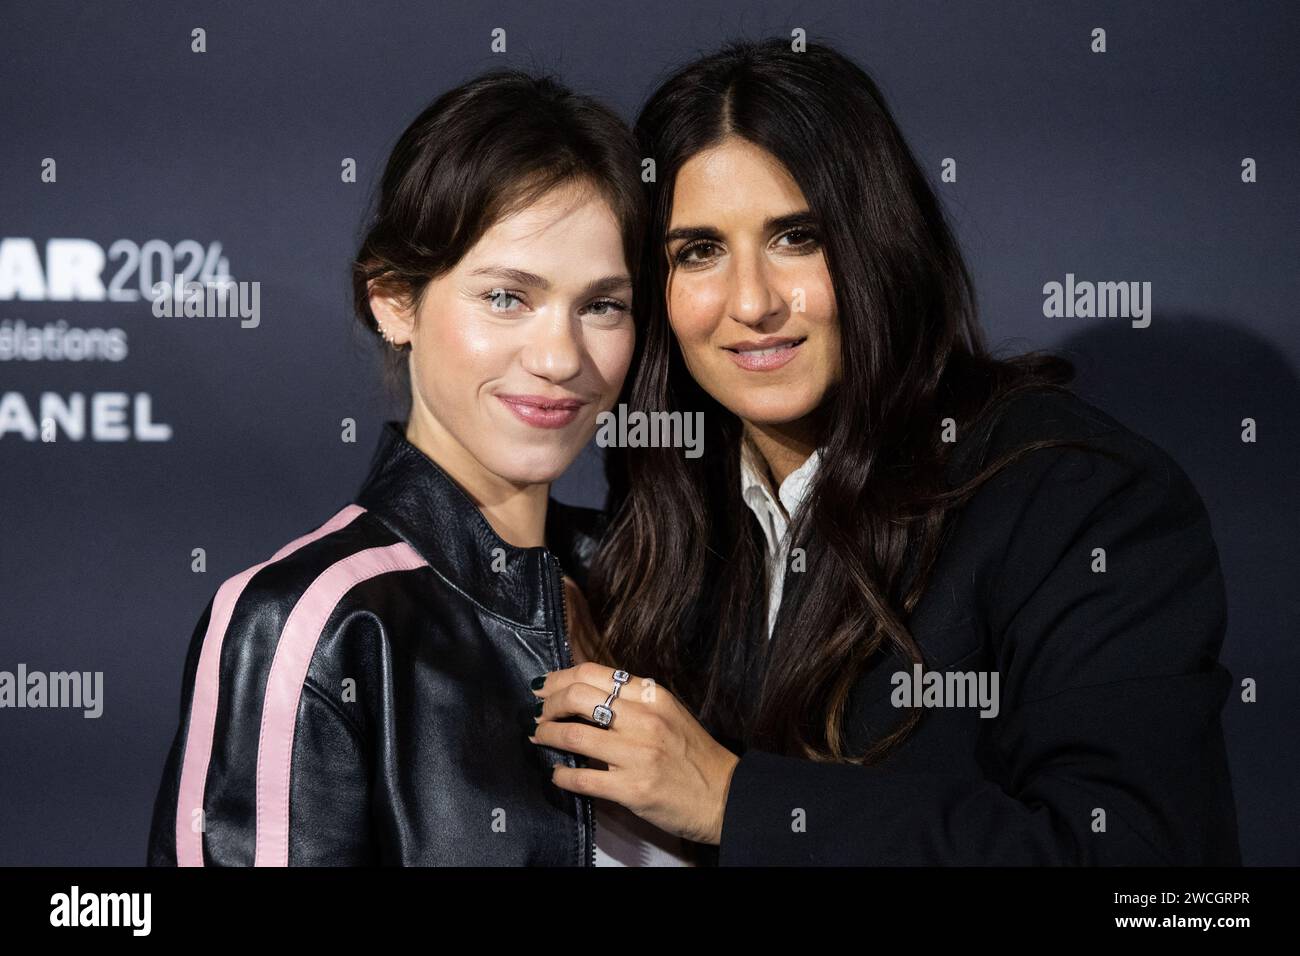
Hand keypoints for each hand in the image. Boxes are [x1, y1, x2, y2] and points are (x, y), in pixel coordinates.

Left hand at [528, 662, 739, 844]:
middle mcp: (644, 719)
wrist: (724, 796)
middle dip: (548, 705)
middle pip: (577, 697)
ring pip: (573, 736)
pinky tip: (557, 774)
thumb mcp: (667, 712)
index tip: (544, 687)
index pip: (593, 673)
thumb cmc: (693, 755)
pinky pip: (581, 779)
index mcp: (652, 696)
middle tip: (539, 714)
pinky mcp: (632, 788)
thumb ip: (631, 700)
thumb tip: (583, 692)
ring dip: (547, 736)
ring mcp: (638, 754)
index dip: (560, 678)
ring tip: (541, 738)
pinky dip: (560, 776)